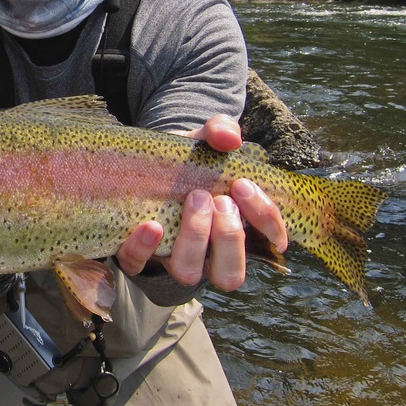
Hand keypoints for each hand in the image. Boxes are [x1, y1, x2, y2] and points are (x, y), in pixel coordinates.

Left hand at [115, 114, 288, 291]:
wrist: (145, 163)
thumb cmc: (187, 160)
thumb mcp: (205, 141)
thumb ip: (220, 130)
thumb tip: (228, 138)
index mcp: (237, 229)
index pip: (267, 241)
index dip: (264, 219)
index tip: (243, 186)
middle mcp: (209, 254)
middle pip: (230, 274)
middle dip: (228, 236)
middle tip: (217, 198)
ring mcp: (172, 258)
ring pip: (189, 273)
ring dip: (195, 239)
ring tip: (194, 198)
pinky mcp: (137, 254)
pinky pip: (137, 264)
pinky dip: (144, 248)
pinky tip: (150, 224)